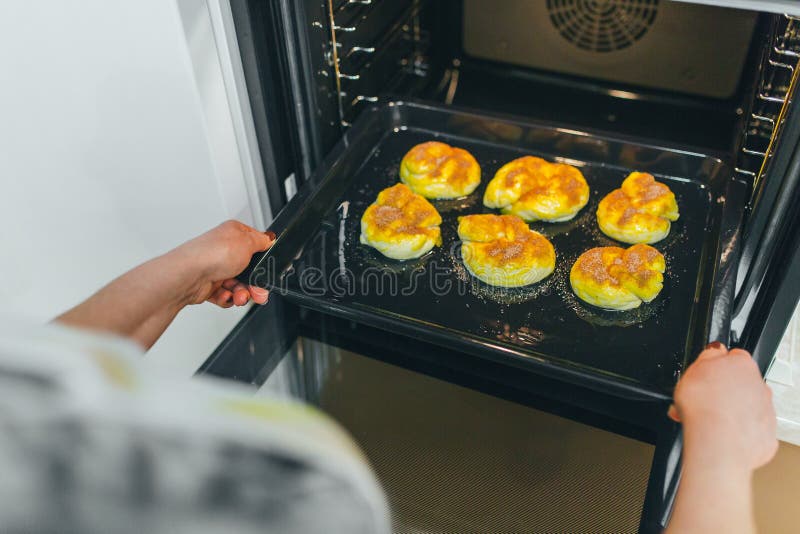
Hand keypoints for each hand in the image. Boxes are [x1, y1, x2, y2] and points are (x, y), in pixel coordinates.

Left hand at [171, 220, 274, 307]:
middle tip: (258, 292)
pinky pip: (225, 295)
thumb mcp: (248, 241)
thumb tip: (269, 240)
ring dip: (242, 293)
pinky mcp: (208, 285)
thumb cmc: (212, 254)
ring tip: (239, 296)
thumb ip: (262, 241)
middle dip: (254, 284)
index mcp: (234, 235)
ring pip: (238, 285)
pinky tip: (225, 295)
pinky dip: (227, 298)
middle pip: (249, 270)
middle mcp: (224, 250)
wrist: (189, 275)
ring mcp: (216, 268)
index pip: (255, 246)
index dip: (263, 260)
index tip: (268, 270)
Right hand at [669, 343, 777, 470]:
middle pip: (738, 384)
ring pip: (744, 407)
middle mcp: (760, 386)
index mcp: (742, 365)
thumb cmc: (705, 407)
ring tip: (706, 421)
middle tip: (701, 401)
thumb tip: (714, 351)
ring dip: (727, 412)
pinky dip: (736, 432)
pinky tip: (718, 435)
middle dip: (720, 391)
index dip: (715, 366)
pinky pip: (749, 430)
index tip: (704, 376)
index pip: (732, 356)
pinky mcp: (766, 436)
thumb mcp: (692, 369)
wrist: (718, 443)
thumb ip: (707, 357)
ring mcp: (766, 411)